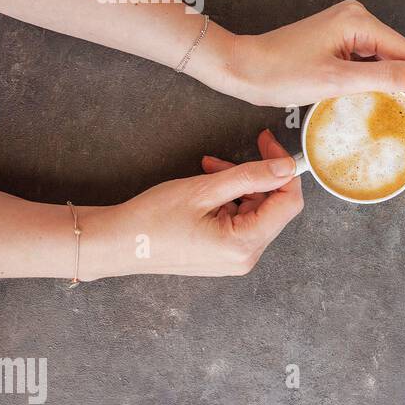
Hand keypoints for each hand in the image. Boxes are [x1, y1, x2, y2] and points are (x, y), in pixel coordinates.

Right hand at [80, 130, 304, 277]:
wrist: (115, 244)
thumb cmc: (151, 220)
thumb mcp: (204, 189)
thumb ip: (250, 176)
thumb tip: (285, 166)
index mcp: (244, 244)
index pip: (289, 203)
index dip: (284, 170)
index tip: (269, 146)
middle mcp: (245, 257)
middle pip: (273, 207)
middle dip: (255, 177)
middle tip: (229, 157)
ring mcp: (234, 258)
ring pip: (254, 211)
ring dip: (238, 186)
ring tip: (210, 170)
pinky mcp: (223, 254)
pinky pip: (239, 221)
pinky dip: (228, 200)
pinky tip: (207, 188)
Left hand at [221, 0, 404, 136]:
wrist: (243, 68)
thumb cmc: (279, 72)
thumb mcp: (336, 80)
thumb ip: (383, 78)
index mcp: (359, 21)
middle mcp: (358, 18)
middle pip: (402, 58)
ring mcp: (349, 29)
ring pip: (389, 62)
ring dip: (404, 90)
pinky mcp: (340, 41)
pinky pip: (372, 63)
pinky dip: (384, 84)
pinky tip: (392, 104)